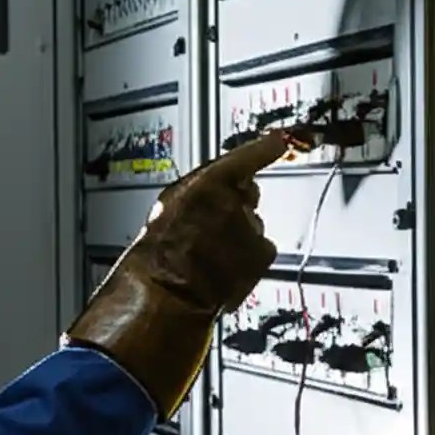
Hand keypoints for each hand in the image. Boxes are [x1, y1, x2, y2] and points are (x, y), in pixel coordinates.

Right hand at [64, 133, 287, 419]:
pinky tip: (225, 268)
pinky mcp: (262, 251)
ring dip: (239, 237)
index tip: (277, 141)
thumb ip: (198, 195)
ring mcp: (250, 227)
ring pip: (252, 226)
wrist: (166, 293)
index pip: (243, 158)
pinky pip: (261, 250)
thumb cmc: (157, 256)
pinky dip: (249, 259)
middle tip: (213, 230)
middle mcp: (232, 201)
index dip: (263, 148)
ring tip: (211, 257)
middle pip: (247, 195)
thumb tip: (216, 193)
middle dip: (237, 207)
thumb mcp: (168, 209)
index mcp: (205, 184)